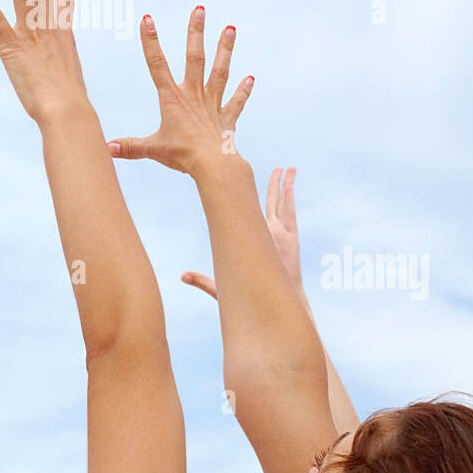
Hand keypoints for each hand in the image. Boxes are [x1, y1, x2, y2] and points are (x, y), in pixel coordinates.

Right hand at [107, 9, 253, 178]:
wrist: (213, 165)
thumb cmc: (182, 156)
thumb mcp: (151, 149)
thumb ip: (129, 147)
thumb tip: (105, 148)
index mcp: (172, 99)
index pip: (157, 65)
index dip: (151, 41)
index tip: (147, 19)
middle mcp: (193, 95)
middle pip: (194, 58)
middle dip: (195, 32)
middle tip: (199, 9)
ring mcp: (212, 105)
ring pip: (219, 72)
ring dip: (224, 50)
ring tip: (230, 28)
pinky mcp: (227, 119)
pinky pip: (236, 102)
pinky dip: (243, 91)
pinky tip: (251, 78)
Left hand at [182, 166, 301, 293]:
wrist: (275, 305)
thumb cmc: (251, 297)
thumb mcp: (223, 285)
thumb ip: (203, 281)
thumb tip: (181, 276)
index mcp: (254, 238)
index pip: (249, 211)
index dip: (246, 196)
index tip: (239, 180)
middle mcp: (268, 233)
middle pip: (269, 202)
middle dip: (270, 185)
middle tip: (269, 168)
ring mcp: (281, 235)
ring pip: (281, 203)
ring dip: (283, 185)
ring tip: (286, 168)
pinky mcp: (290, 240)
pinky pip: (290, 213)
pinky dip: (290, 196)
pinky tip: (290, 182)